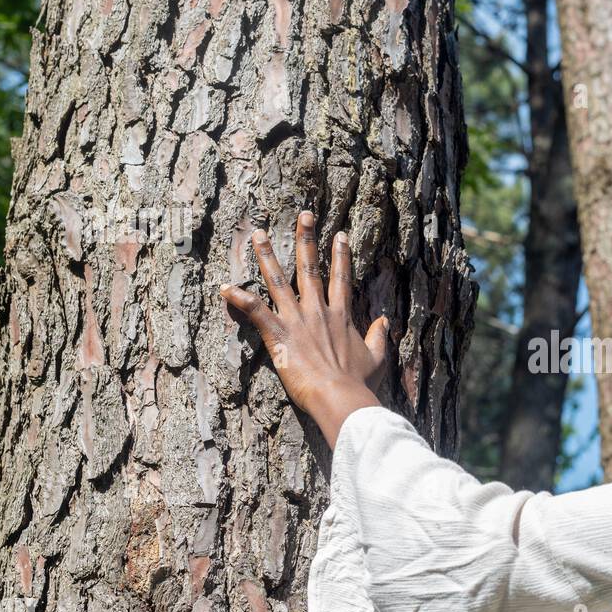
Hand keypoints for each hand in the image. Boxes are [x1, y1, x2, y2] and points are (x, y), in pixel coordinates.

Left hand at [220, 210, 387, 447]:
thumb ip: (379, 337)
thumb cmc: (359, 383)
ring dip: (266, 256)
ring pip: (278, 280)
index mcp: (341, 316)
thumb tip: (385, 321)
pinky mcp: (278, 333)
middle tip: (303, 215)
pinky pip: (255, 311)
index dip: (341, 255)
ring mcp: (297, 320)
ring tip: (258, 234)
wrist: (340, 396)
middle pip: (310, 267)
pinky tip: (225, 286)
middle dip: (306, 239)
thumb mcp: (376, 358)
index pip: (341, 278)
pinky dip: (239, 298)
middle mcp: (318, 311)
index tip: (340, 235)